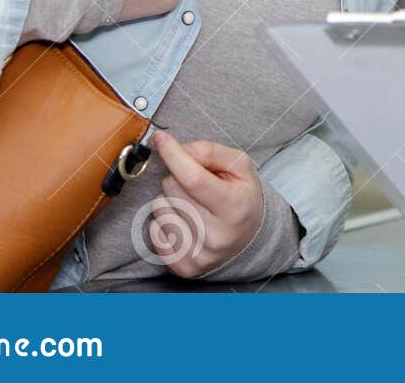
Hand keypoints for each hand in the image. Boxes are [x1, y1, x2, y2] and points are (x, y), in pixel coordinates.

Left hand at [144, 131, 264, 277]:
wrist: (250, 240)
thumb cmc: (242, 197)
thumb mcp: (240, 167)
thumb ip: (211, 152)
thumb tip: (180, 148)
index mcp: (235, 207)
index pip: (194, 178)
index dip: (173, 155)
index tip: (160, 138)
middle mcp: (217, 235)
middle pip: (172, 190)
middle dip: (177, 177)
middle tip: (194, 184)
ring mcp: (199, 254)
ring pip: (159, 209)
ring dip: (169, 200)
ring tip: (190, 203)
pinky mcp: (183, 267)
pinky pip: (154, 231)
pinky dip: (164, 221)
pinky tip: (184, 222)